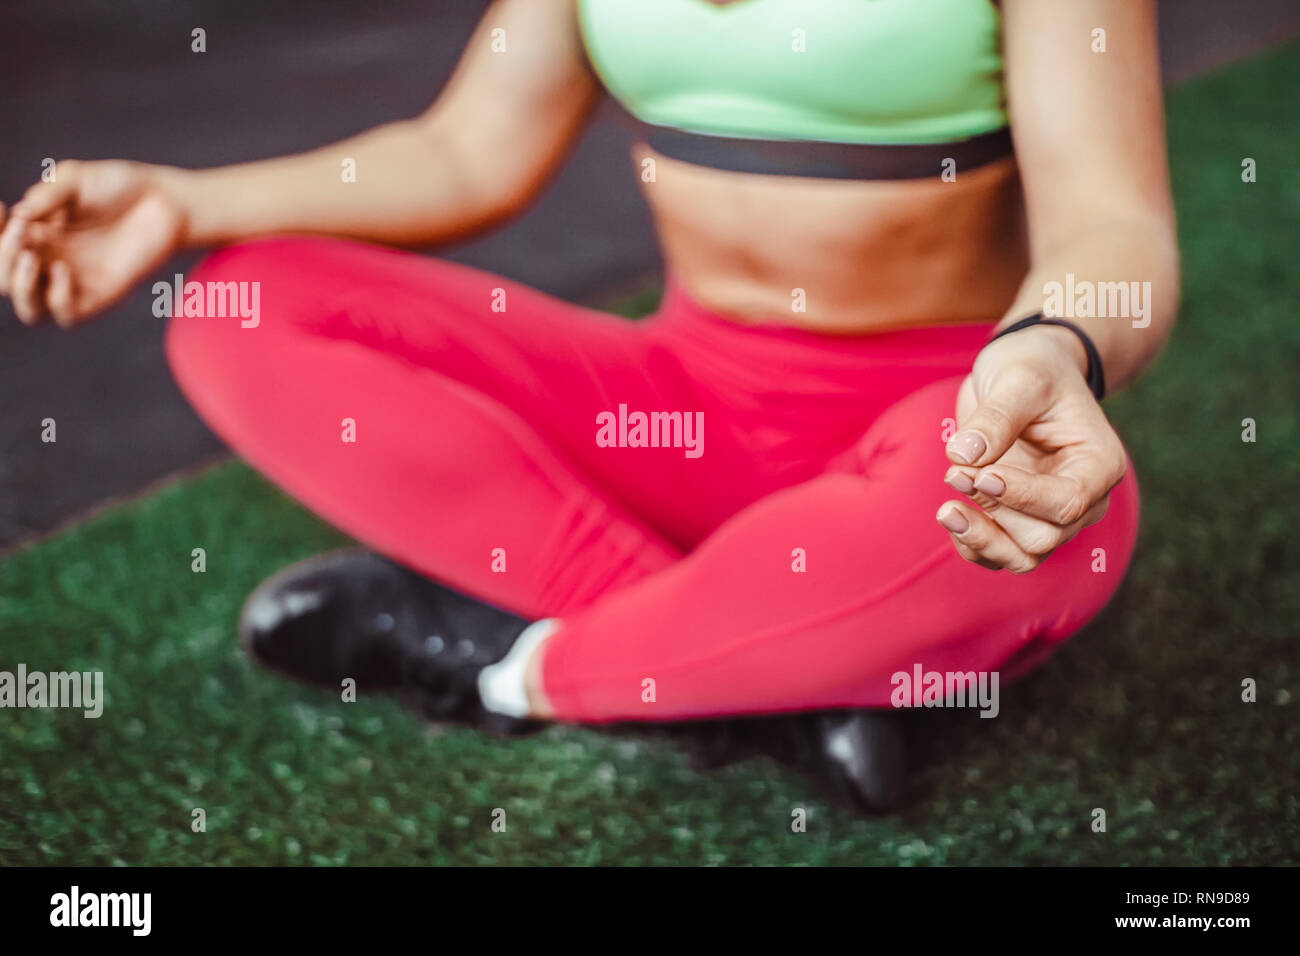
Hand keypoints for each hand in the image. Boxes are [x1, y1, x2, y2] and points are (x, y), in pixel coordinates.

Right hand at [0, 160, 186, 326]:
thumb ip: (46, 196)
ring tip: (29, 259)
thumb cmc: (121, 186)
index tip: (1, 209)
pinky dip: (57, 299)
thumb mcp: (75, 179)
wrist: (166, 201)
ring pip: (31, 309)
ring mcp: (76, 282)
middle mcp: (51, 261)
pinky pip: (68, 316)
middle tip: (21, 232)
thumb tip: (21, 216)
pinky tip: (63, 271)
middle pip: (5, 281)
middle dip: (1, 259)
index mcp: (36, 234)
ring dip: (20, 288)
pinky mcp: (103, 296)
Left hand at [936, 324, 1126, 572]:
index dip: (1022, 496)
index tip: (982, 474)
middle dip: (995, 511)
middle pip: (1044, 537)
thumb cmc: (1032, 369)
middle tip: (954, 472)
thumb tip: (962, 456)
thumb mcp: (1019, 379)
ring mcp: (1049, 515)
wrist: (1024, 373)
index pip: (1067, 502)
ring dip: (980, 538)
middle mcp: (1083, 499)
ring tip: (946, 508)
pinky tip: (951, 513)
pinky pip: (997, 554)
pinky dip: (970, 543)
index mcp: (1098, 464)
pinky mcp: (1017, 520)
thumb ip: (996, 418)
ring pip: (1022, 557)